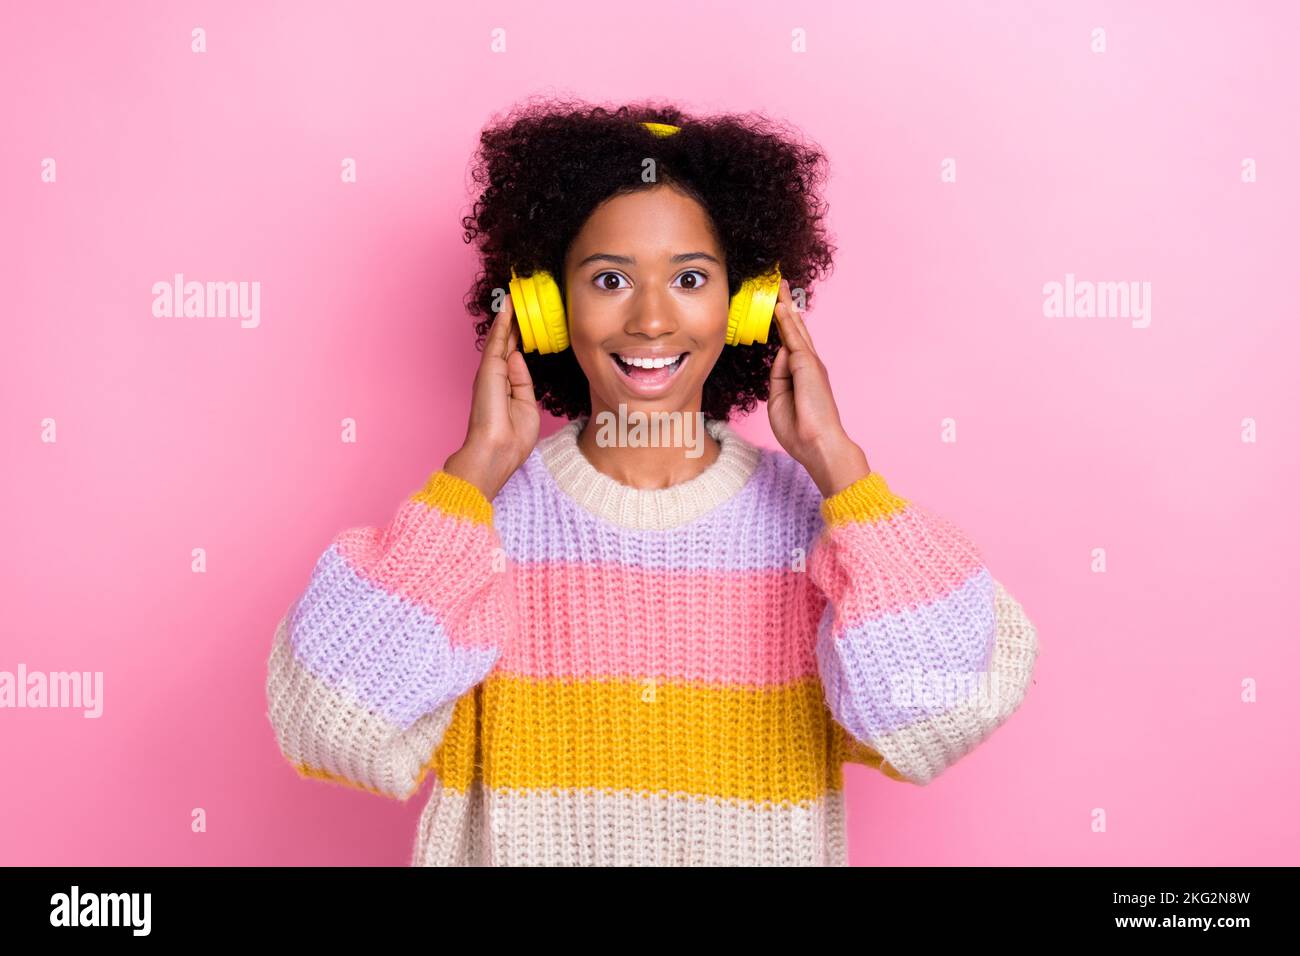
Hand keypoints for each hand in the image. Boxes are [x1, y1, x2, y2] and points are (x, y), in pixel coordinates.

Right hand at [443, 295, 539, 499]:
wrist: (496, 451)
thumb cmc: (513, 439)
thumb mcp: (527, 406)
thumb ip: (523, 382)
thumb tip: (517, 357)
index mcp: (506, 387)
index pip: (513, 356)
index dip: (519, 338)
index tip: (526, 321)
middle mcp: (495, 377)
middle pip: (506, 343)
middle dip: (513, 322)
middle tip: (518, 300)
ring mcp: (490, 372)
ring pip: (500, 338)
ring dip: (507, 317)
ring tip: (513, 295)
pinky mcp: (488, 370)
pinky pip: (497, 341)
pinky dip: (502, 323)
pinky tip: (507, 307)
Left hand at [767, 279, 871, 497]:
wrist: (818, 444)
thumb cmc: (800, 430)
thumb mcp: (779, 400)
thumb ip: (779, 376)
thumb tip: (781, 354)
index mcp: (801, 376)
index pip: (789, 346)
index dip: (782, 327)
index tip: (776, 310)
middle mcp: (809, 366)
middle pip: (795, 331)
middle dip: (787, 308)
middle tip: (780, 287)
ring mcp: (810, 365)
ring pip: (796, 330)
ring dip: (787, 307)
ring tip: (779, 287)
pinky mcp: (808, 367)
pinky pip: (795, 340)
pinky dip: (787, 322)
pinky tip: (780, 307)